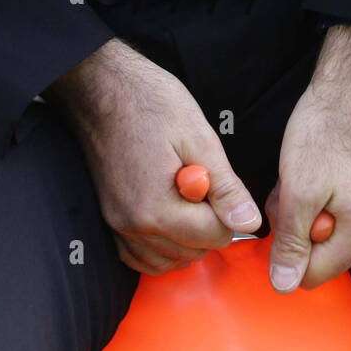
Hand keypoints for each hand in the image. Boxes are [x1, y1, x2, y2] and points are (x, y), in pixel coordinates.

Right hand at [50, 39, 260, 274]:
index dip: (226, 213)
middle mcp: (135, 226)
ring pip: (170, 260)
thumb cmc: (149, 103)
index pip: (214, 236)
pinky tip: (169, 220)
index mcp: (158, 207)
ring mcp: (119, 228)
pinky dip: (162, 248)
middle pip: (193, 252)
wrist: (101, 89)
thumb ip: (226, 187)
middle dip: (206, 226)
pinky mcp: (110, 224)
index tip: (217, 186)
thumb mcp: (198, 137)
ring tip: (185, 202)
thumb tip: (249, 221)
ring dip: (186, 240)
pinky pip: (142, 259)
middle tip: (200, 188)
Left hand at [266, 26, 350, 291]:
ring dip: (299, 214)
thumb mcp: (299, 193)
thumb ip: (291, 245)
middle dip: (294, 231)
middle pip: (315, 258)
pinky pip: (327, 217)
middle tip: (291, 192)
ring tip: (299, 179)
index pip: (310, 276)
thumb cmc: (325, 134)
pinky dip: (310, 201)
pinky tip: (310, 176)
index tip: (284, 214)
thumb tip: (283, 287)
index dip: (286, 251)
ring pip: (317, 236)